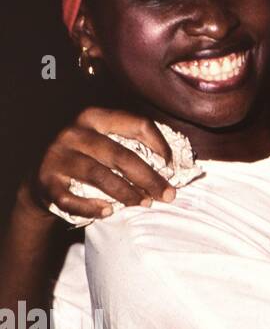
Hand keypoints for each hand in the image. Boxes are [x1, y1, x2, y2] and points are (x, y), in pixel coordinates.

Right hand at [27, 108, 174, 219]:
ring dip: (127, 192)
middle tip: (167, 194)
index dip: (160, 145)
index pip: (136, 124)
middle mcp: (74, 133)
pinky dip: (91, 207)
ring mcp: (57, 157)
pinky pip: (71, 199)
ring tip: (145, 203)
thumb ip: (130, 144)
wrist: (39, 175)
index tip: (171, 165)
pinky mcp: (45, 182)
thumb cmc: (85, 157)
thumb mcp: (103, 141)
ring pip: (99, 175)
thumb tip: (171, 167)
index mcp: (94, 117)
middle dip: (149, 177)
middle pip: (121, 155)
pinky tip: (108, 212)